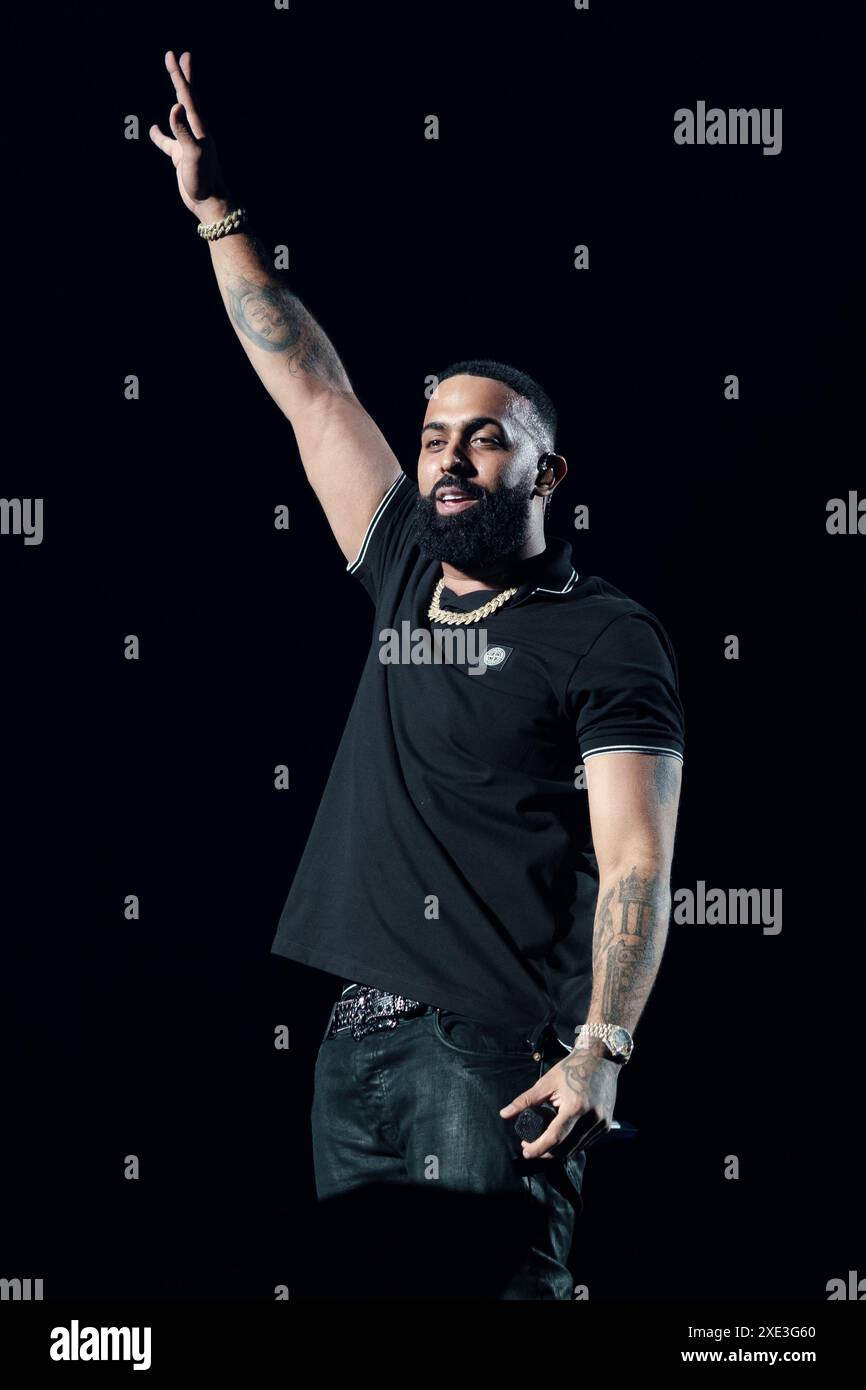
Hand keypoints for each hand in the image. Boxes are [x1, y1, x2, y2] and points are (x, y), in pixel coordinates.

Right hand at [149, 50, 230, 220]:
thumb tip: (174, 106)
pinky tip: (153, 130)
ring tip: (174, 83)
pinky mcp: (182, 157)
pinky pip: (168, 142)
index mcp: (198, 127)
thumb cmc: (203, 180)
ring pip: (179, 115)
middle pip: (187, 98)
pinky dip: (160, 135)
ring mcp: (188, 143)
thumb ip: (183, 130)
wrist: (209, 204)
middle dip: (183, 77)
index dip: (178, 74)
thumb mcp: (193, 154)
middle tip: (181, 56)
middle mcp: (195, 132)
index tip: (172, 55)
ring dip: (176, 97)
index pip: (186, 95)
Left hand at [499, 1040, 619, 1160]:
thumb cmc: (572, 1068)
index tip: (525, 1151)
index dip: (538, 1148)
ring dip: (559, 1150)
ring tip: (544, 1142)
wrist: (601, 1059)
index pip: (554, 1137)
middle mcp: (591, 1119)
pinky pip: (586, 1142)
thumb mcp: (547, 1082)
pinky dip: (572, 1144)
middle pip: (565, 1148)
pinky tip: (561, 1138)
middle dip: (546, 1152)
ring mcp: (601, 1124)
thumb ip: (526, 1100)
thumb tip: (504, 1114)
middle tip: (531, 1146)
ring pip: (576, 1148)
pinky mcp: (605, 1125)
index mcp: (575, 1107)